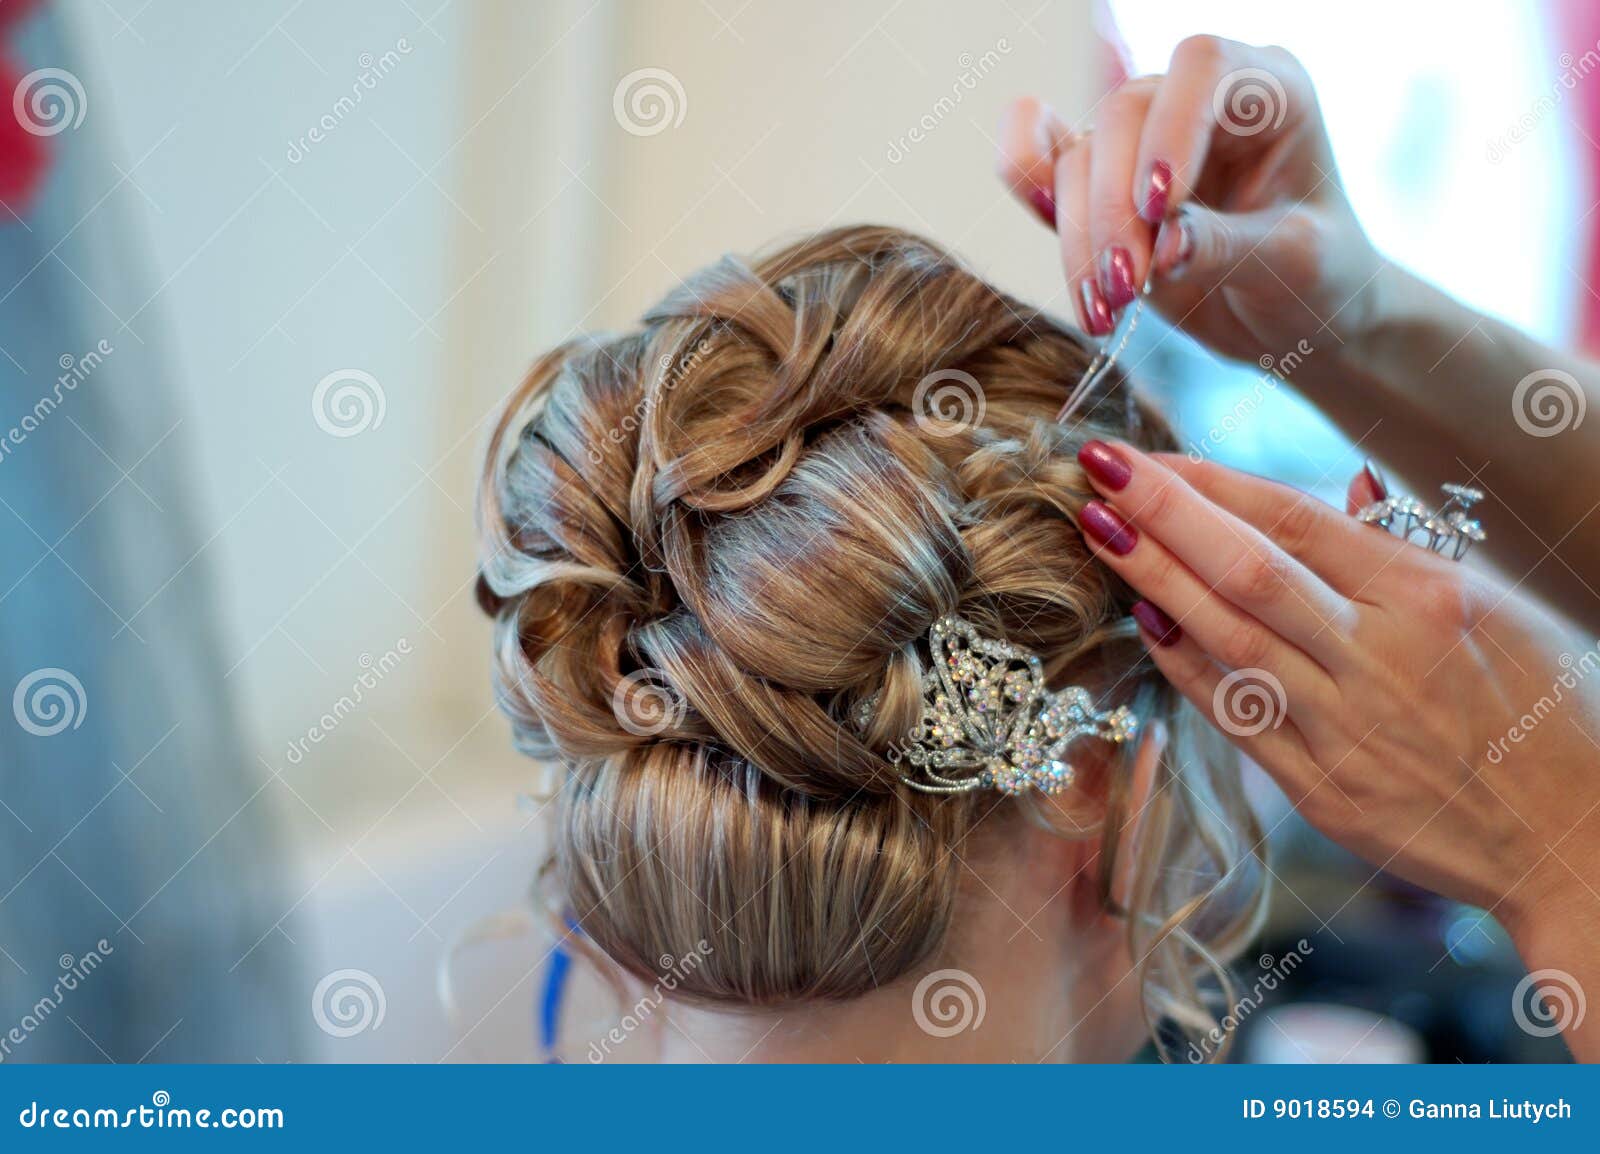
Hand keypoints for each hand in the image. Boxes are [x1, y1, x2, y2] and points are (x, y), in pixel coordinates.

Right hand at [996, 36, 1382, 359]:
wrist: (1296, 318)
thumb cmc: (1320, 279)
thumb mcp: (1296, 265)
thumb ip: (1230, 246)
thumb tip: (1163, 247)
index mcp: (1270, 91)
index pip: (1202, 67)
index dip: (1170, 127)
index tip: (1161, 208)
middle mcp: (1199, 101)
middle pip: (1124, 114)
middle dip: (1114, 208)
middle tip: (1127, 288)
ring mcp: (1144, 139)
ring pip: (1079, 158)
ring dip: (1080, 238)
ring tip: (1106, 311)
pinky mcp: (1103, 185)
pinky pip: (1041, 161)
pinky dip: (1029, 189)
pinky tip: (1045, 227)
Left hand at [1071, 440, 1599, 1053]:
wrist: (1577, 839)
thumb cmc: (1554, 709)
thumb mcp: (1502, 605)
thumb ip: (1410, 548)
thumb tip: (1347, 487)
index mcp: (1430, 596)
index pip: (1294, 519)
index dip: (1208, 481)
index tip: (1146, 454)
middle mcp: (1381, 656)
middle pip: (1246, 570)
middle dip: (1161, 513)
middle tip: (1095, 468)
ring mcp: (1346, 727)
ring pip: (1227, 638)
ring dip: (1152, 579)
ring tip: (1095, 529)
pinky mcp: (1322, 789)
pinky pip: (1235, 714)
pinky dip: (1184, 664)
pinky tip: (1143, 620)